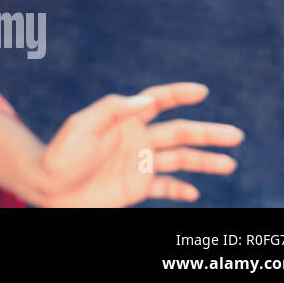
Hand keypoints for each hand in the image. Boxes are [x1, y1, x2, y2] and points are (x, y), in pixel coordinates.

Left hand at [35, 82, 243, 206]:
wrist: (47, 185)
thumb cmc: (61, 152)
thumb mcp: (83, 125)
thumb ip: (113, 109)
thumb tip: (147, 99)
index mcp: (125, 119)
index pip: (158, 101)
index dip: (179, 94)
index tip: (202, 90)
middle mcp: (137, 138)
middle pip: (179, 132)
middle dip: (207, 133)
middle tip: (236, 135)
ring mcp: (138, 163)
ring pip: (179, 160)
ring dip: (204, 161)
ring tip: (230, 163)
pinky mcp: (136, 186)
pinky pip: (164, 187)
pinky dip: (180, 189)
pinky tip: (195, 192)